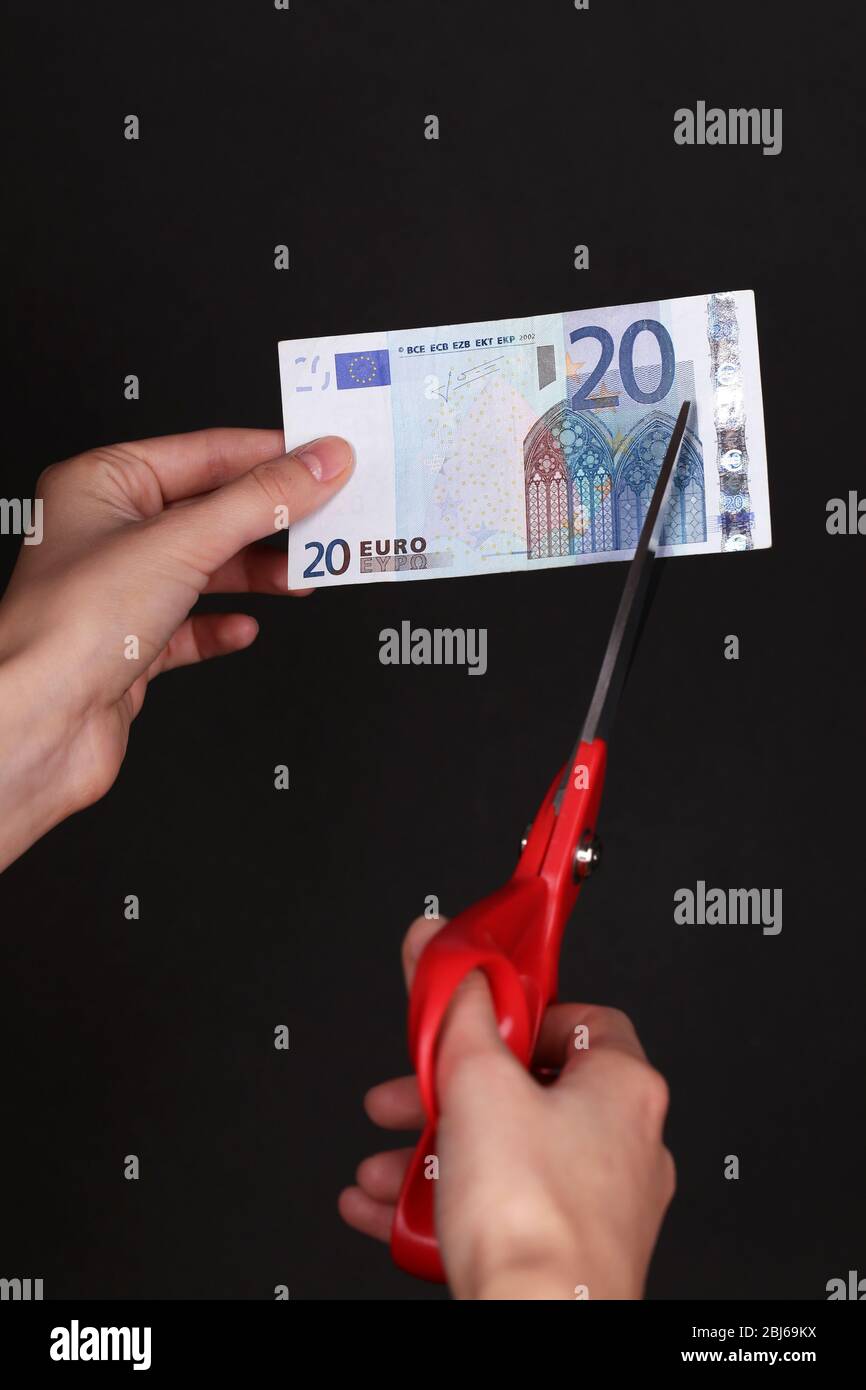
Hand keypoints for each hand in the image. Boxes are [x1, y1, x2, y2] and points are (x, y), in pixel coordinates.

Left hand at [0, 429, 352, 869]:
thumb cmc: (69, 629)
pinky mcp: (132, 646)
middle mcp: (106, 532)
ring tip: (304, 574)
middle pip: (212, 510)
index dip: (270, 454)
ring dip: (258, 573)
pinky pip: (192, 624)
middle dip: (271, 518)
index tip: (325, 456)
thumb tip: (319, 463)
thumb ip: (261, 501)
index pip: (205, 453)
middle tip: (329, 515)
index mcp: (101, 484)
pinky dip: (224, 624)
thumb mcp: (183, 543)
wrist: (40, 725)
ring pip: (207, 567)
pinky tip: (246, 627)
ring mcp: (119, 592)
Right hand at [339, 916, 675, 1298]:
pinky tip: (386, 1206)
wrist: (537, 1326)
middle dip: (448, 1091)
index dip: (514, 1012)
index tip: (467, 1014)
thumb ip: (454, 1006)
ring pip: (506, 1153)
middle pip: (526, 1088)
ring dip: (433, 1149)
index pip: (576, 1016)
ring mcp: (602, 1203)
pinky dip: (445, 1198)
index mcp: (623, 1085)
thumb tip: (444, 949)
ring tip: (385, 1161)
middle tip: (409, 1093)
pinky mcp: (571, 1250)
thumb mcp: (474, 1079)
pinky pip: (502, 1207)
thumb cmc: (532, 1220)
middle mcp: (626, 1142)